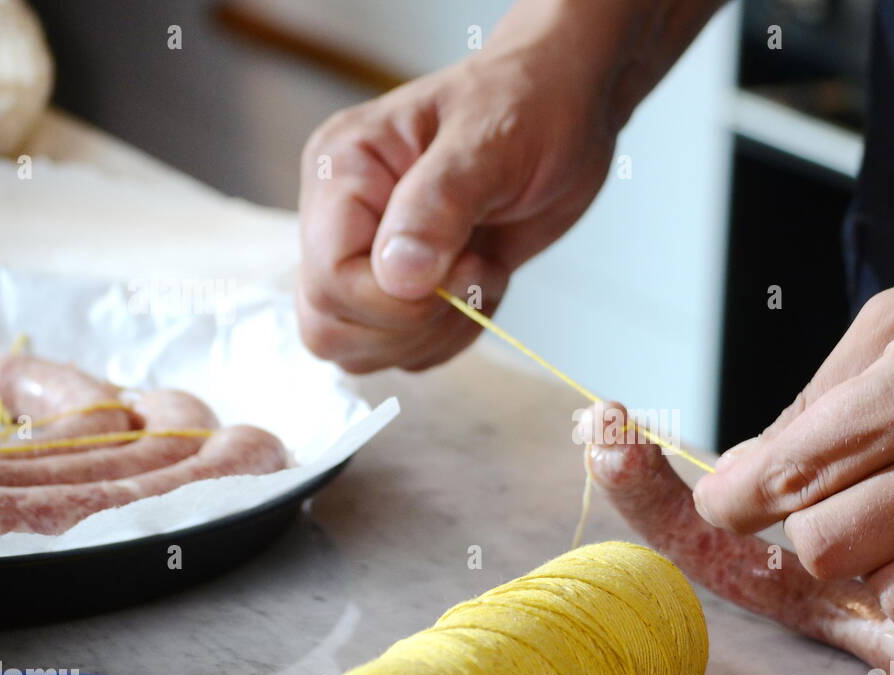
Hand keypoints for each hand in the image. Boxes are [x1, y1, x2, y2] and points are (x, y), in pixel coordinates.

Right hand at [296, 37, 616, 372]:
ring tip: (483, 267)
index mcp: (342, 172)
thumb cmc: (529, 103)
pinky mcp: (405, 289)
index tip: (463, 263)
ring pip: (363, 349)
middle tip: (473, 270)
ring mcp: (370, 258)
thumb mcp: (491, 141)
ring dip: (437, 331)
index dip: (396, 300)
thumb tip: (397, 276)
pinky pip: (407, 352)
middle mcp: (342, 220)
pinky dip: (454, 335)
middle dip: (412, 324)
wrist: (565, 108)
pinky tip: (484, 280)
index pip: (328, 278)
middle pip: (328, 327)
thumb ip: (440, 205)